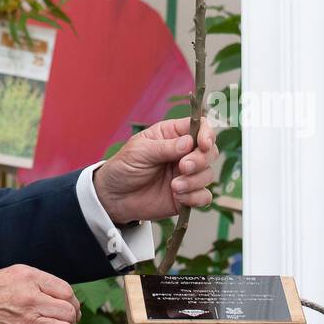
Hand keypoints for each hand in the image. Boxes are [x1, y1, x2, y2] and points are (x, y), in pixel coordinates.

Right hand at [0, 263, 81, 323]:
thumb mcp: (6, 276)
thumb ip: (32, 283)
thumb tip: (53, 297)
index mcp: (29, 277)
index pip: (66, 291)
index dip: (71, 304)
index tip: (69, 310)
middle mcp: (32, 298)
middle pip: (69, 312)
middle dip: (69, 321)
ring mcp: (28, 322)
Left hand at [93, 116, 218, 223]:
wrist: (114, 197)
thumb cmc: (124, 166)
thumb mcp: (140, 151)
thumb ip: (165, 147)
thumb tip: (189, 142)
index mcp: (172, 134)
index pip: (199, 126)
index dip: (206, 134)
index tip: (203, 144)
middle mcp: (184, 153)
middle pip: (210, 151)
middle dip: (201, 159)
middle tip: (183, 167)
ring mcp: (187, 175)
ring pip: (208, 174)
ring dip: (195, 181)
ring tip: (174, 186)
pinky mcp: (187, 195)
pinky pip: (204, 196)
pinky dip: (195, 197)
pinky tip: (178, 197)